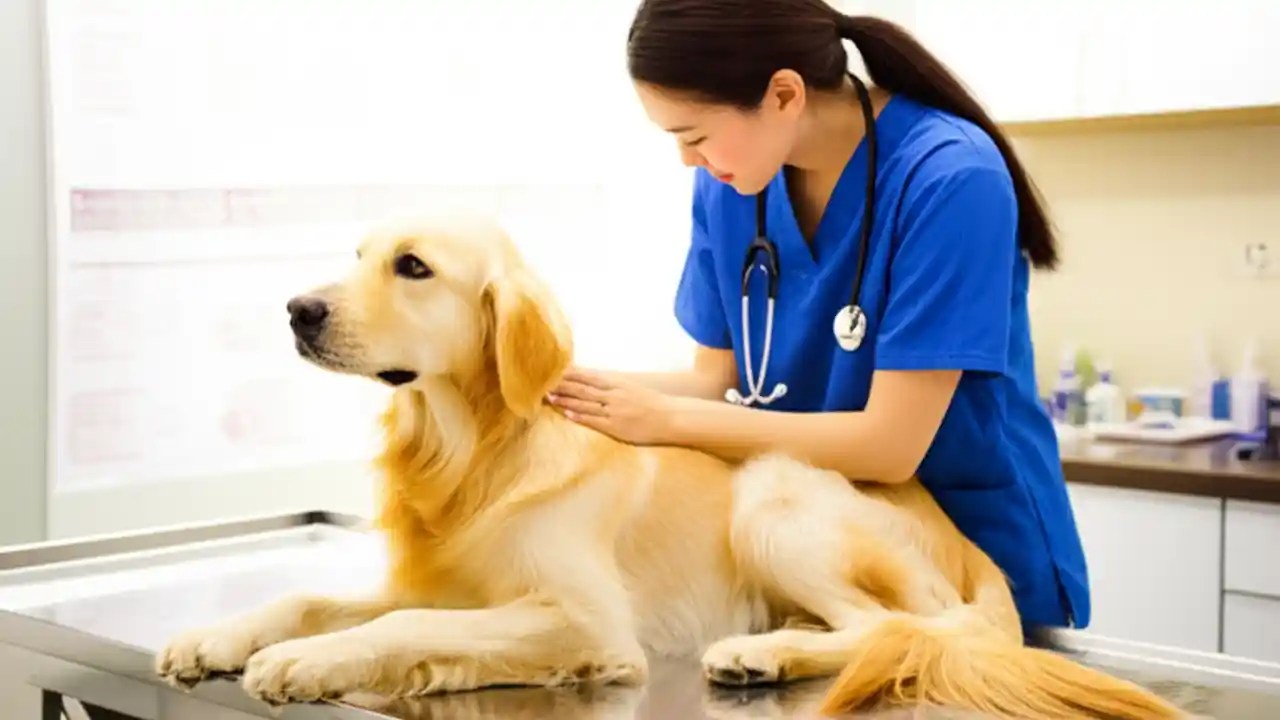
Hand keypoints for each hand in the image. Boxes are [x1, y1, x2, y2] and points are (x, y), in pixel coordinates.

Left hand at [547, 368, 675, 444]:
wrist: (673, 418)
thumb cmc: (654, 404)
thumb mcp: (634, 389)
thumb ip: (615, 387)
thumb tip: (596, 384)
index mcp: (618, 384)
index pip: (589, 376)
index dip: (570, 373)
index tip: (553, 370)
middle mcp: (614, 395)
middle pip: (582, 388)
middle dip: (562, 385)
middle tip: (543, 382)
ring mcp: (615, 411)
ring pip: (585, 403)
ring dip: (566, 400)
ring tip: (550, 396)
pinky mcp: (617, 427)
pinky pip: (595, 421)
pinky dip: (580, 416)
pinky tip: (567, 414)